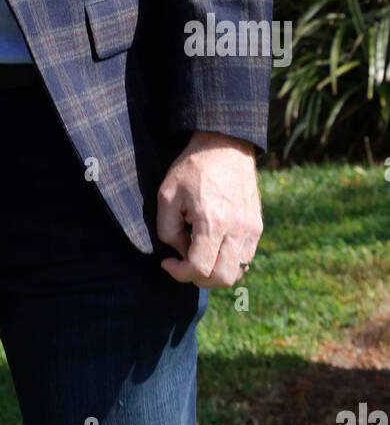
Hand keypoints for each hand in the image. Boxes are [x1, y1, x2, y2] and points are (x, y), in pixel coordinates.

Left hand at [157, 131, 262, 287]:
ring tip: (199, 254)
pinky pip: (246, 258)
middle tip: (183, 265)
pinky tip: (214, 246)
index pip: (200, 269)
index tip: (167, 263)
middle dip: (199, 279)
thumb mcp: (167, 195)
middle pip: (223, 278)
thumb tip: (180, 253)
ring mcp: (251, 229)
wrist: (224, 144)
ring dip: (216, 272)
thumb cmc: (192, 168)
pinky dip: (230, 261)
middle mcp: (237, 230)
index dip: (180, 273)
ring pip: (238, 272)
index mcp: (213, 222)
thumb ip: (168, 230)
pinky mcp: (257, 226)